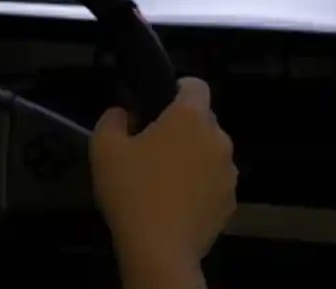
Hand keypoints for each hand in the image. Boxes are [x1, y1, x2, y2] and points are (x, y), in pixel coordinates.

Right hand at [90, 78, 236, 287]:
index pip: (195, 85)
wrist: (159, 250)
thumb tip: (123, 113)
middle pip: (203, 120)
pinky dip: (200, 186)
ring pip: (210, 152)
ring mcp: (229, 172)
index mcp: (189, 118)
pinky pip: (214, 182)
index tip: (156, 107)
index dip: (176, 89)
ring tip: (164, 181)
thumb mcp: (104, 148)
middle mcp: (217, 139)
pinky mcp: (231, 201)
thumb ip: (112, 119)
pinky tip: (176, 203)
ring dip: (192, 158)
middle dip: (182, 128)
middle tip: (151, 148)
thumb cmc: (131, 191)